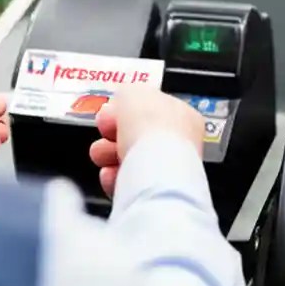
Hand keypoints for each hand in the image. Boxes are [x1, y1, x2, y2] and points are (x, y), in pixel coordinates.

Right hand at [88, 87, 203, 196]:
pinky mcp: (151, 194)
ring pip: (126, 160)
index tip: (108, 113)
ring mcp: (166, 171)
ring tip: (102, 155)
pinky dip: (113, 178)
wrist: (153, 168)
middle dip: (111, 134)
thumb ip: (127, 93)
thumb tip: (121, 100)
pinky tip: (109, 174)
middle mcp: (178, 144)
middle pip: (134, 135)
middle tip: (104, 133)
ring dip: (107, 155)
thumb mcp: (133, 92)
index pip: (149, 110)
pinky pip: (125, 183)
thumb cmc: (150, 127)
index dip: (123, 110)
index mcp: (183, 115)